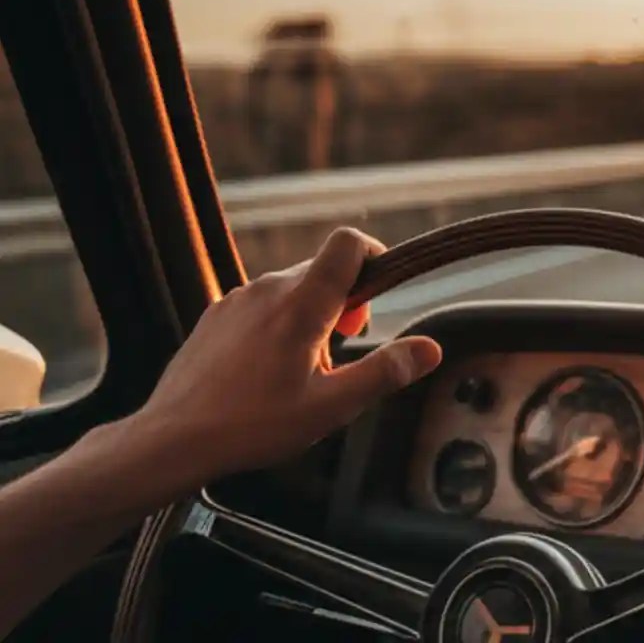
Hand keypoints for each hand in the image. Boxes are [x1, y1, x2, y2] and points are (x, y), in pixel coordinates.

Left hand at [124, 228, 441, 487]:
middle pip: (323, 271)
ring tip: (304, 373)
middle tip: (343, 354)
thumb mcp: (332, 407)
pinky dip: (280, 326)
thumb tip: (431, 348)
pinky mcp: (216, 316)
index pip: (347, 244)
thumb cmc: (253, 425)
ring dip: (312, 318)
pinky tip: (270, 373)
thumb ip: (386, 372)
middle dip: (345, 304)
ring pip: (292, 291)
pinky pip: (262, 306)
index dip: (374, 256)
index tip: (379, 293)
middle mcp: (267, 289)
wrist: (172, 439)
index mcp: (301, 304)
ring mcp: (236, 300)